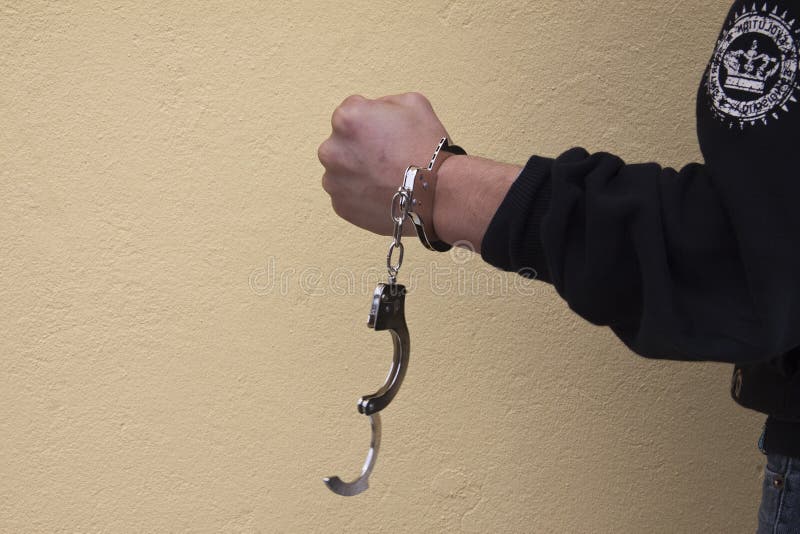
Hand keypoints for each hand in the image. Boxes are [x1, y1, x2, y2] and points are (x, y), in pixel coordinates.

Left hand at [318, 93, 449, 235]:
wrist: (437, 194)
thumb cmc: (427, 148)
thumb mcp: (413, 103)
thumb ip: (384, 102)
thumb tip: (375, 112)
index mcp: (346, 119)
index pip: (352, 111)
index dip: (373, 120)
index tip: (388, 132)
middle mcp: (331, 150)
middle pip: (342, 143)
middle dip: (360, 147)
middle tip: (387, 157)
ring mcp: (333, 181)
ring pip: (342, 170)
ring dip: (358, 171)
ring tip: (385, 177)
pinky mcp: (341, 205)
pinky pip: (347, 195)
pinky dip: (360, 194)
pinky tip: (382, 192)